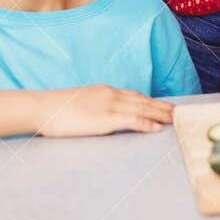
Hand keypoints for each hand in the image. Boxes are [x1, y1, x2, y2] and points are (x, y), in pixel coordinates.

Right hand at [34, 85, 175, 137]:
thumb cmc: (56, 110)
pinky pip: (134, 120)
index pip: (133, 95)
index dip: (149, 100)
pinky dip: (148, 123)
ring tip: (174, 119)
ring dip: (160, 114)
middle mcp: (111, 94)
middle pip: (143, 99)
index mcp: (104, 91)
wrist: (43, 108)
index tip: (161, 105)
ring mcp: (110, 105)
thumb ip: (94, 109)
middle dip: (161, 106)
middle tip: (176, 112)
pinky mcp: (107, 118)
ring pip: (143, 108)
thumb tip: (100, 118)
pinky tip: (157, 128)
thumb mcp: (80, 105)